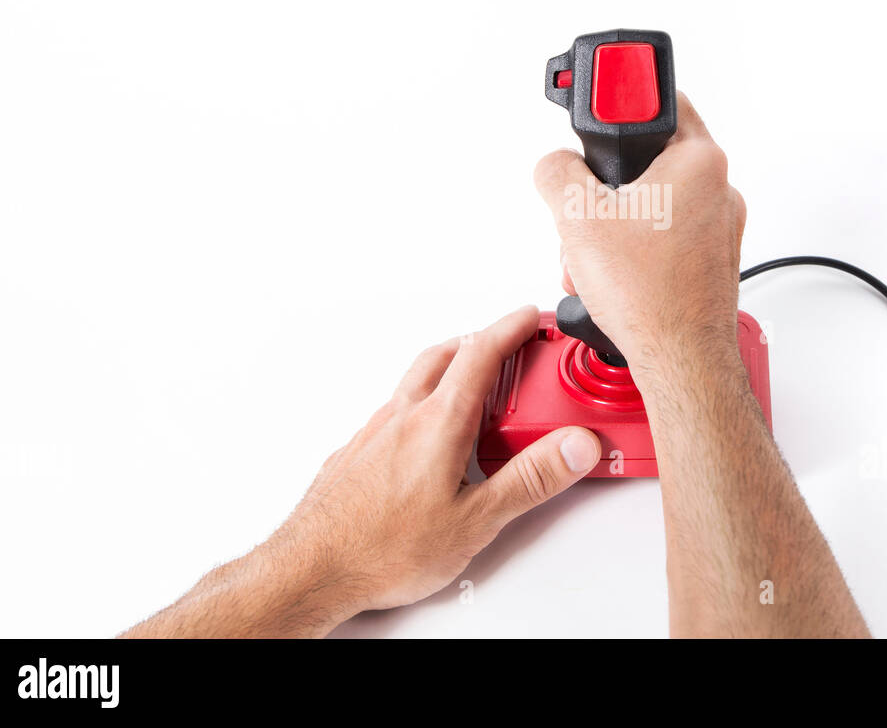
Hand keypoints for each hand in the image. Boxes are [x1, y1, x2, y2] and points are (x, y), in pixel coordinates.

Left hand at [122, 305, 600, 637]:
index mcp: (439, 422)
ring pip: (416, 381)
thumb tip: (574, 445)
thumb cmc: (381, 548)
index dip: (512, 328)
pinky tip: (429, 439)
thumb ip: (531, 479)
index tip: (532, 318)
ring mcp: (375, 433)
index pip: (482, 353)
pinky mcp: (356, 454)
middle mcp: (403, 416)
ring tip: (477, 392)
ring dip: (449, 370)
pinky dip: (422, 405)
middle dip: (481, 341)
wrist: (312, 569)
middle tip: (509, 347)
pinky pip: (395, 411)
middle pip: (445, 355)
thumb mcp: (476, 520)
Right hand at [534, 92, 746, 378]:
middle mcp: (720, 190)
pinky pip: (664, 241)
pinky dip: (634, 254)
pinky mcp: (711, 263)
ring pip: (653, 208)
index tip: (603, 119)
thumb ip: (557, 171)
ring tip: (598, 258)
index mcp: (700, 160)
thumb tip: (555, 164)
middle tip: (588, 212)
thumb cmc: (650, 295)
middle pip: (648, 163)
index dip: (621, 109)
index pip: (661, 101)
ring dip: (614, 228)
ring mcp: (720, 230)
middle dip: (606, 190)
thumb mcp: (577, 217)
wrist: (680, 360)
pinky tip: (614, 279)